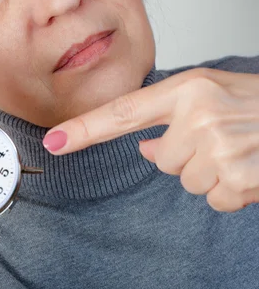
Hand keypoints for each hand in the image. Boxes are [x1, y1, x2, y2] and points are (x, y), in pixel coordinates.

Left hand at [42, 67, 258, 212]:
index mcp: (189, 88)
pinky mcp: (238, 180)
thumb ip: (173, 117)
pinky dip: (230, 192)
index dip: (84, 130)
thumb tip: (144, 150)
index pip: (124, 113)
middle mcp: (200, 115)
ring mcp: (220, 148)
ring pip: (186, 182)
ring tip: (239, 151)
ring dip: (210, 174)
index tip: (51, 143)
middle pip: (161, 161)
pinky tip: (249, 169)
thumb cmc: (258, 104)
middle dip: (186, 157)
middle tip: (222, 139)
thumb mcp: (214, 93)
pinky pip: (213, 200)